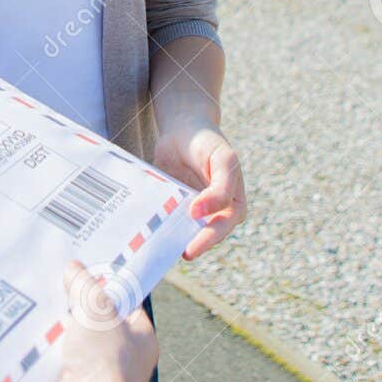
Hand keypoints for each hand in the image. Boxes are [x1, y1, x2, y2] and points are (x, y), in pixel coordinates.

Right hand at [46, 261, 158, 381]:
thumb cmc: (105, 358)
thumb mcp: (97, 306)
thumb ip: (84, 285)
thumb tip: (73, 268)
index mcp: (142, 337)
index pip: (126, 303)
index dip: (107, 285)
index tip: (86, 270)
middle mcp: (125, 359)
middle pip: (98, 323)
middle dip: (77, 307)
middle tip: (56, 285)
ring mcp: (98, 376)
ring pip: (75, 343)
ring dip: (59, 329)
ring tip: (39, 306)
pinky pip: (59, 362)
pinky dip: (47, 351)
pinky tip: (32, 336)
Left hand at [150, 125, 246, 260]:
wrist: (182, 128)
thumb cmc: (208, 143)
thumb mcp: (223, 160)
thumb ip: (220, 188)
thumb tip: (199, 213)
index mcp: (232, 203)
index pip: (224, 225)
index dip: (211, 234)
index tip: (193, 231)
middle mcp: (213, 212)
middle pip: (206, 235)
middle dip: (196, 245)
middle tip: (183, 254)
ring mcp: (192, 212)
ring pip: (186, 232)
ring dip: (176, 240)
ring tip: (164, 249)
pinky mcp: (172, 208)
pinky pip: (167, 222)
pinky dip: (160, 228)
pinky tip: (149, 233)